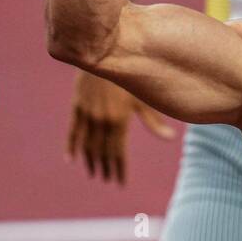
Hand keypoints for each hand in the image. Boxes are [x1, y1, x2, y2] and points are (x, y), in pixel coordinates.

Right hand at [66, 70, 174, 184]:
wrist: (103, 56)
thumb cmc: (129, 77)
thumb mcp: (142, 99)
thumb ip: (153, 121)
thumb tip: (171, 138)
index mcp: (119, 121)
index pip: (119, 152)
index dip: (119, 169)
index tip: (120, 183)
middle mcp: (101, 121)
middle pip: (103, 152)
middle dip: (106, 168)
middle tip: (108, 181)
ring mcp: (87, 115)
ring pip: (87, 145)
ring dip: (90, 161)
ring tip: (94, 174)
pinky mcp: (77, 107)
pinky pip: (72, 132)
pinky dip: (71, 147)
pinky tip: (71, 160)